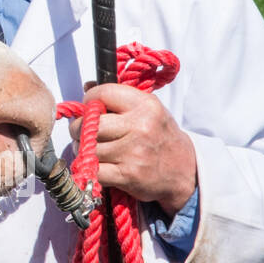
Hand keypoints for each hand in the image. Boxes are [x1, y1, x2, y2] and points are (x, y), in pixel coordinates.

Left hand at [69, 82, 197, 217]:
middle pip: (90, 124)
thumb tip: (87, 87)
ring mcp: (134, 152)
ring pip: (89, 148)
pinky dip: (90, 168)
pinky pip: (94, 169)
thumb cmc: (159, 136)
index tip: (88, 108)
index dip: (89, 100)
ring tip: (91, 149)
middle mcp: (141, 127)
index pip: (103, 94)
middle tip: (83, 132)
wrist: (184, 170)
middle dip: (79, 128)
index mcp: (145, 105)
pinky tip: (98, 164)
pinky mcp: (128, 175)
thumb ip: (118, 97)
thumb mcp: (147, 110)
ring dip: (83, 149)